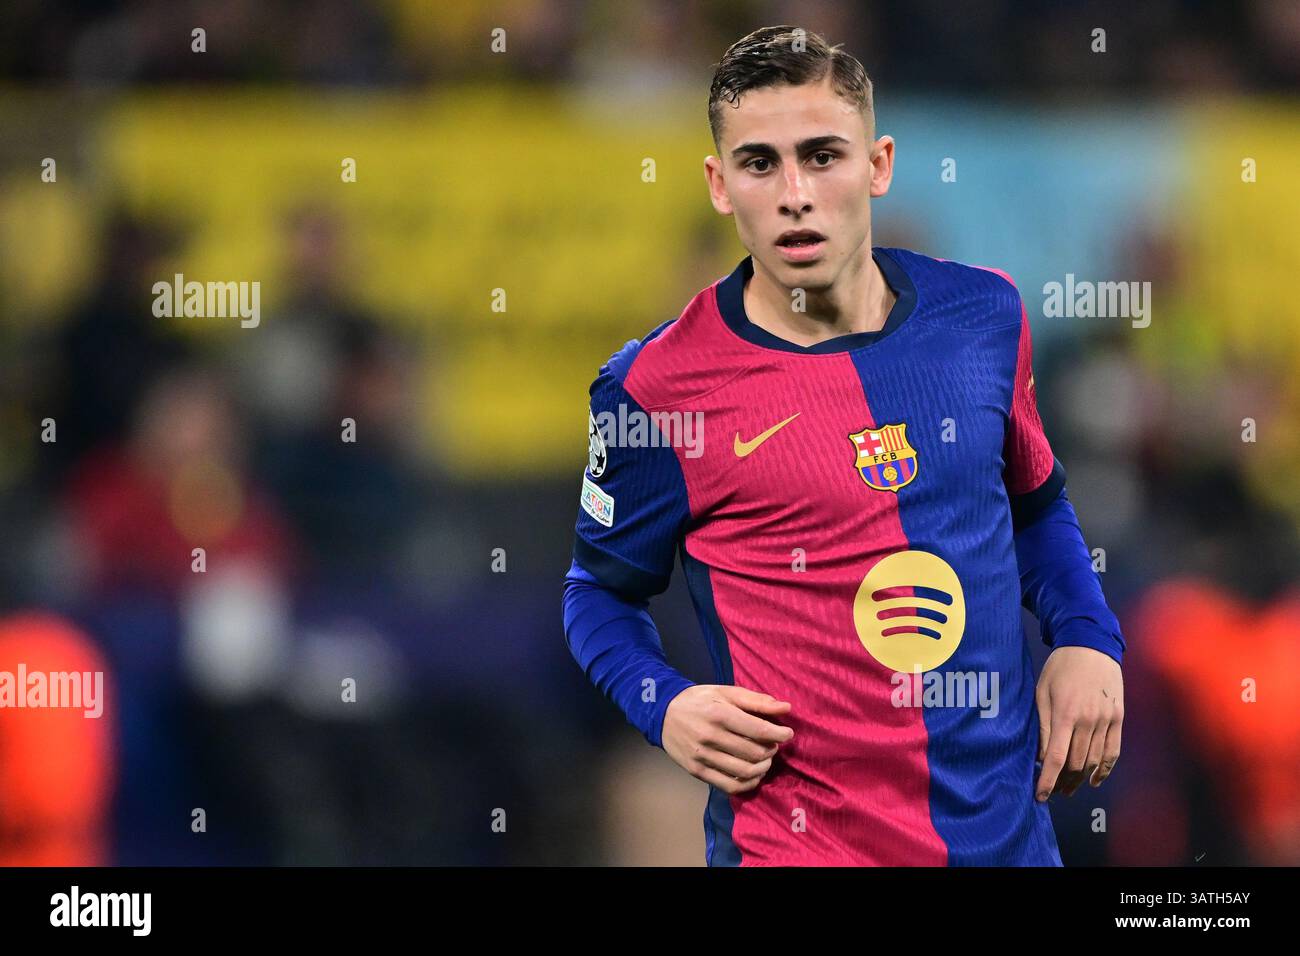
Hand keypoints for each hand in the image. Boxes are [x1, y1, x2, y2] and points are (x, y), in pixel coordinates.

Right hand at [661, 685, 793, 794]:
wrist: (662, 713)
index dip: (779, 734)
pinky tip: (754, 775)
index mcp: (719, 713)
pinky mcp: (697, 771)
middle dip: (772, 750)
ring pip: (745, 771)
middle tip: (774, 745)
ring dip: (763, 767)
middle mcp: (710, 736)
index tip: (788, 733)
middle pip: (754, 752)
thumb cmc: (698, 700)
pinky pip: (729, 785)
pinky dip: (748, 784)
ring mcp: (703, 756)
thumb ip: (756, 700)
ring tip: (766, 759)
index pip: (759, 730)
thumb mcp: (725, 692)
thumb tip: (786, 708)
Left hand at [1035, 645, 1123, 800]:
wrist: (1091, 645)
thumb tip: (1040, 756)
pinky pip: (1113, 750)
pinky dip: (1104, 769)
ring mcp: (1106, 720)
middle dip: (1063, 782)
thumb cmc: (1060, 667)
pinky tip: (1094, 779)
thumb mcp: (1042, 692)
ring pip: (1094, 760)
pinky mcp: (1118, 718)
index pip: (1055, 757)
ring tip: (1069, 788)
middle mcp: (1088, 720)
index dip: (1047, 780)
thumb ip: (1042, 725)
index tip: (1040, 796)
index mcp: (1065, 713)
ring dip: (1081, 778)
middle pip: (1076, 762)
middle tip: (1053, 792)